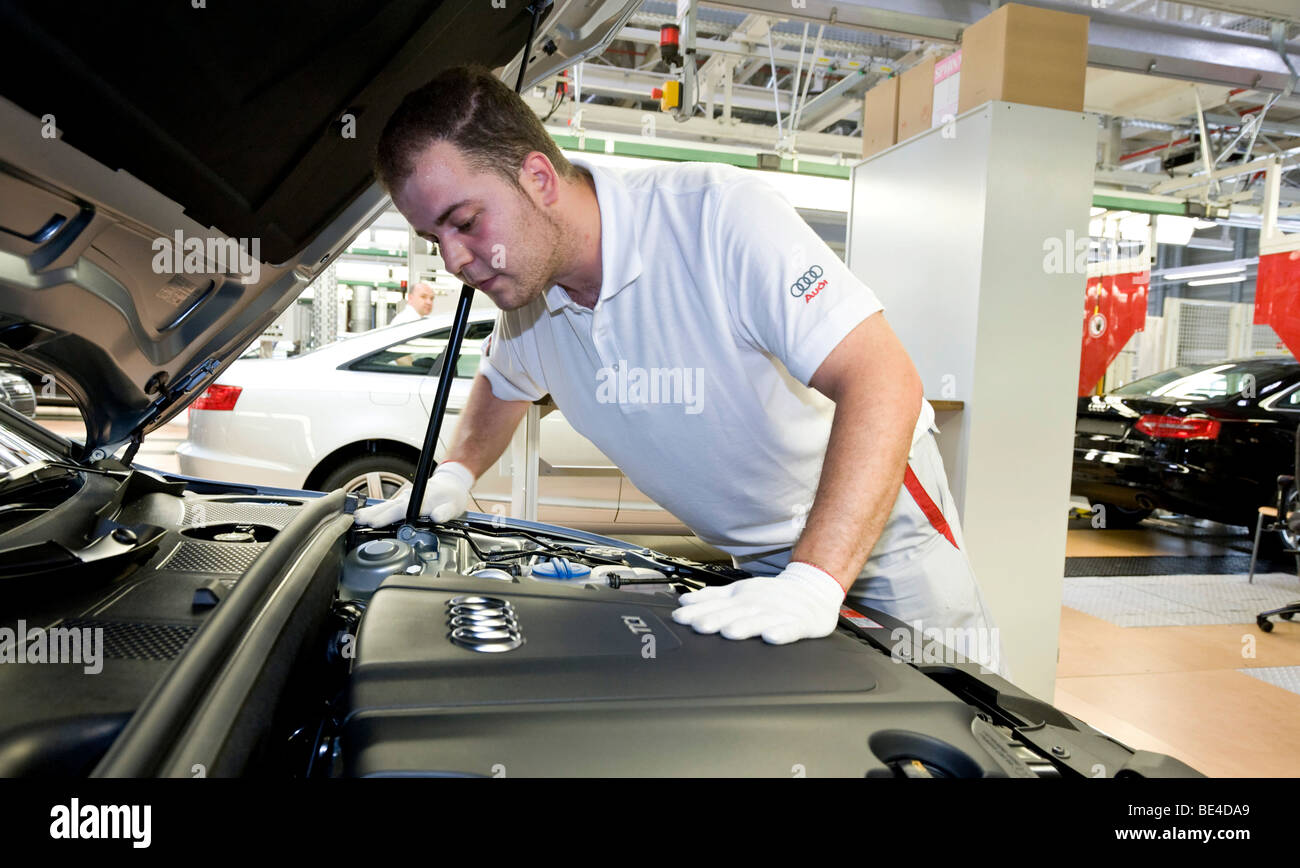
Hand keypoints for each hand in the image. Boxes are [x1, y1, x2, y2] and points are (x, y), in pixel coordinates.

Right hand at [352, 461, 474, 526]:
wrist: (451, 484)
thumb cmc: (452, 496)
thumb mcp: (454, 506)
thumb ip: (445, 512)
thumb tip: (437, 516)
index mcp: (422, 500)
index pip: (402, 509)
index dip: (388, 516)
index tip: (375, 522)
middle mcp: (411, 497)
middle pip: (390, 506)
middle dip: (374, 514)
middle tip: (358, 520)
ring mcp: (405, 498)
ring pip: (386, 505)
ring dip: (372, 512)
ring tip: (357, 518)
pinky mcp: (402, 501)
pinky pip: (388, 506)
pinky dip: (376, 511)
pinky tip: (365, 515)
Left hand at [671, 561, 845, 644]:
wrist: (812, 588)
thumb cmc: (772, 594)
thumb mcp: (740, 590)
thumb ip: (712, 597)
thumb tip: (685, 600)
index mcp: (742, 598)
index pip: (717, 605)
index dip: (698, 611)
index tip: (681, 618)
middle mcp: (758, 604)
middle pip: (735, 613)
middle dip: (716, 619)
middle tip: (699, 626)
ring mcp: (779, 613)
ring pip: (760, 620)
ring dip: (744, 626)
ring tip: (730, 632)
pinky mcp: (800, 623)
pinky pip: (791, 629)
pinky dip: (782, 633)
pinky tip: (771, 638)